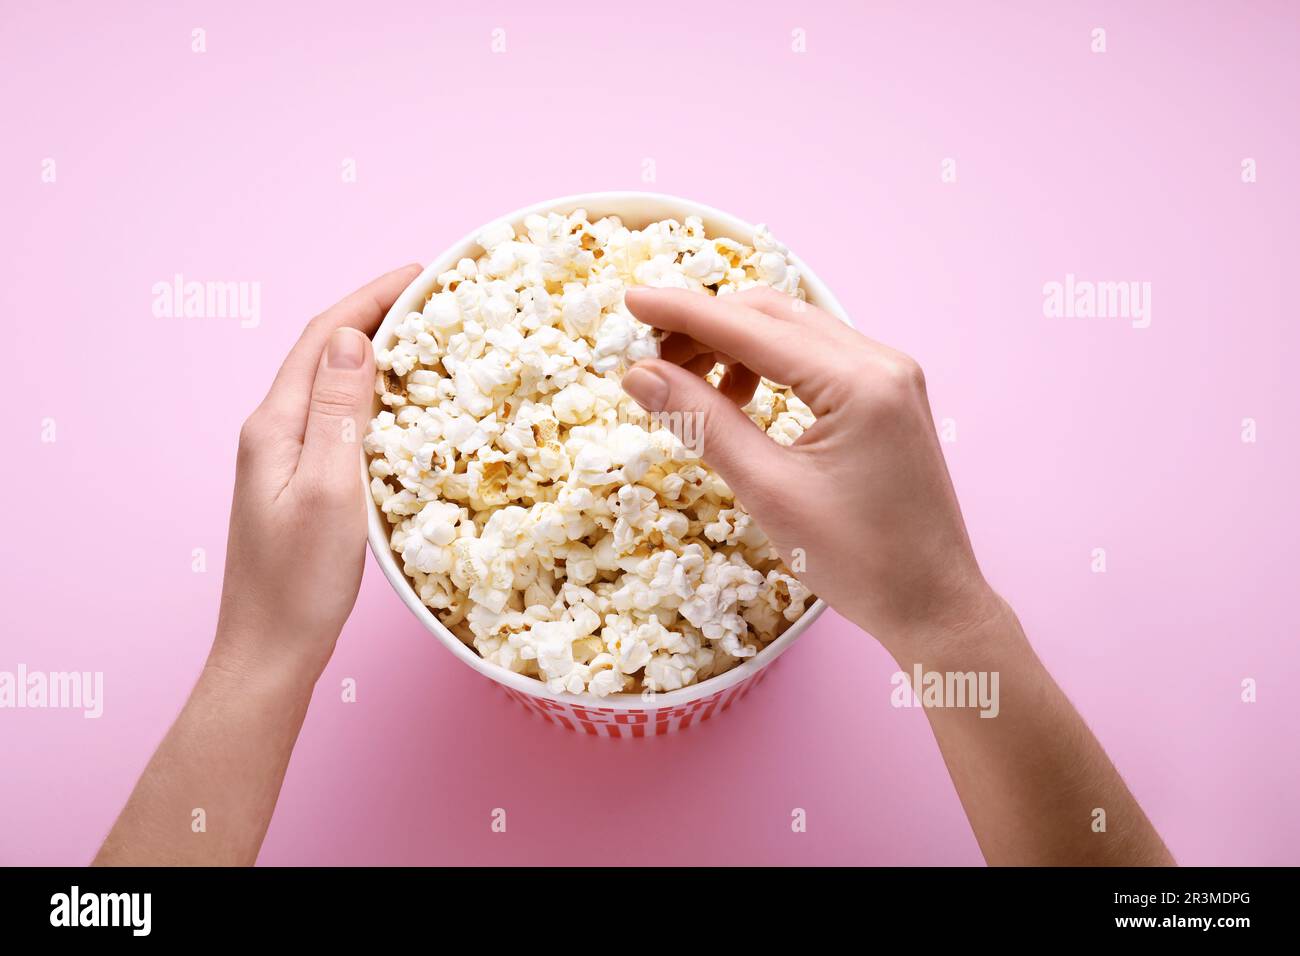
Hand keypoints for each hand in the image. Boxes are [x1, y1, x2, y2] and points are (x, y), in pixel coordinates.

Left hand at [211, 265, 421, 682]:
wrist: (270, 650)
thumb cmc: (300, 583)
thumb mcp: (330, 491)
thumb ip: (339, 413)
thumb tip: (353, 339)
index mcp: (275, 425)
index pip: (324, 337)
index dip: (371, 297)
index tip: (421, 271)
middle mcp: (274, 432)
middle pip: (325, 352)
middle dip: (377, 315)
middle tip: (435, 299)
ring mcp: (284, 458)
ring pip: (333, 384)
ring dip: (377, 353)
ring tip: (428, 339)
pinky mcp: (300, 482)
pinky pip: (339, 418)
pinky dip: (374, 396)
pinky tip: (405, 407)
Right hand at [620, 286, 1004, 654]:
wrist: (933, 605)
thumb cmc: (860, 561)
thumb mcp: (768, 490)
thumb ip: (703, 422)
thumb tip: (640, 375)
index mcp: (860, 381)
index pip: (752, 327)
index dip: (684, 312)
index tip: (631, 300)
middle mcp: (881, 362)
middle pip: (773, 315)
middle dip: (706, 328)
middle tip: (649, 358)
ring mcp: (890, 377)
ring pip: (793, 333)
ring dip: (734, 346)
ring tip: (690, 389)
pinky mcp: (887, 397)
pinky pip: (814, 359)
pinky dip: (766, 367)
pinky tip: (737, 401)